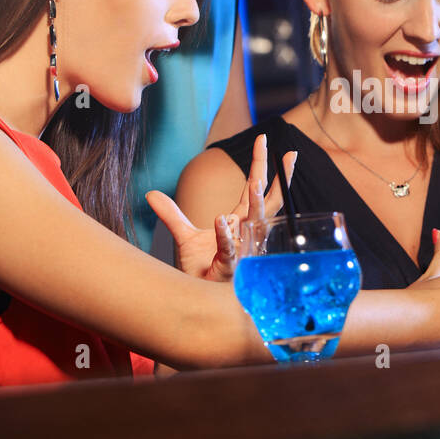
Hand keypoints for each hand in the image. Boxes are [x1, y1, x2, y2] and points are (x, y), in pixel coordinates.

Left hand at [148, 134, 296, 280]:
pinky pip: (229, 250)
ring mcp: (242, 250)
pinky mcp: (229, 269)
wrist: (195, 299)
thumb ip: (171, 214)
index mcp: (240, 223)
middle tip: (288, 153)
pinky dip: (225, 236)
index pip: (255, 189)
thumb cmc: (199, 271)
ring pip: (255, 223)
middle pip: (268, 201)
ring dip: (257, 204)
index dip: (260, 165)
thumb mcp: (184, 238)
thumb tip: (151, 193)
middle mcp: (247, 234)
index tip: (264, 139)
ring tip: (256, 182)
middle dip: (279, 178)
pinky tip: (223, 221)